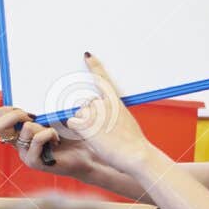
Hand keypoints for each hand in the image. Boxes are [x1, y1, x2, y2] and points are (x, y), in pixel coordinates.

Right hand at [0, 104, 97, 180]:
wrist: (85, 153)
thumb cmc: (71, 134)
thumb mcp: (52, 117)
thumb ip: (36, 112)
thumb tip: (22, 107)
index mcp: (18, 131)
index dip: (2, 111)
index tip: (19, 109)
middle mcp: (18, 143)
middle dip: (16, 115)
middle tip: (33, 118)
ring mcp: (24, 153)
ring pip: (25, 129)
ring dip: (43, 126)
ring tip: (54, 134)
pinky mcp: (33, 162)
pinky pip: (36, 139)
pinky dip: (49, 134)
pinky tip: (56, 140)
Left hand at [64, 54, 163, 176]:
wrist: (135, 153)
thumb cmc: (133, 143)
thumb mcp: (126, 123)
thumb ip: (113, 115)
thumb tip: (106, 118)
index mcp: (115, 101)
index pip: (103, 79)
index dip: (94, 66)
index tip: (87, 55)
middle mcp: (103, 102)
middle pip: (86, 105)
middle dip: (89, 117)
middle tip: (103, 132)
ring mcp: (94, 111)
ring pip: (79, 115)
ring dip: (84, 125)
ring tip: (100, 136)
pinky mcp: (85, 122)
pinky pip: (72, 123)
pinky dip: (78, 130)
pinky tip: (91, 137)